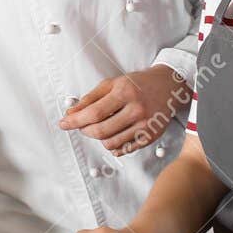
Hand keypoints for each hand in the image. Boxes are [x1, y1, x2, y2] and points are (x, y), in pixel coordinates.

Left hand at [58, 65, 186, 153]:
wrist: (169, 85)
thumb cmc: (137, 83)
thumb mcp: (113, 83)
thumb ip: (90, 98)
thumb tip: (71, 112)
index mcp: (125, 92)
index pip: (94, 112)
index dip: (75, 121)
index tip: (63, 124)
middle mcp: (137, 110)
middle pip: (101, 131)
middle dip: (85, 131)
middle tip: (81, 126)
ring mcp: (146, 125)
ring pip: (111, 143)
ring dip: (99, 139)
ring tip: (99, 128)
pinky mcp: (152, 136)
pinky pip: (126, 149)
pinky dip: (114, 145)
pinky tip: (112, 136)